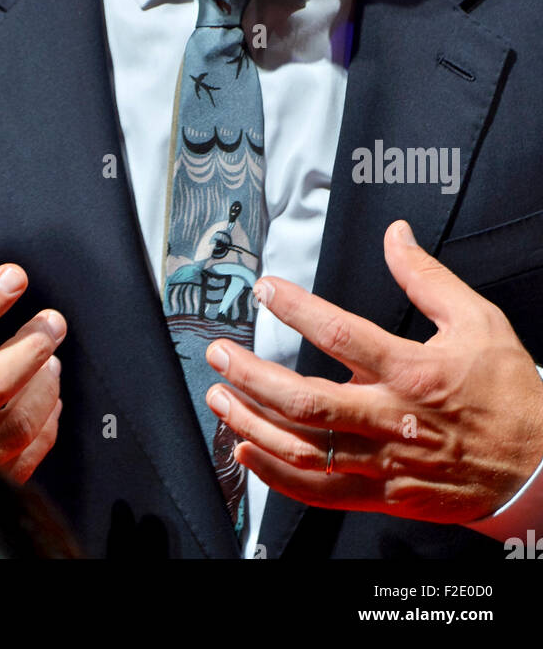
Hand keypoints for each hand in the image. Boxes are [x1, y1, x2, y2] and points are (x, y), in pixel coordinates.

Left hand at [204, 219, 542, 522]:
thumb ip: (426, 277)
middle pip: (305, 400)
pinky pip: (319, 491)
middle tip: (219, 353)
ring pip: (303, 448)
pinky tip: (249, 453)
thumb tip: (396, 236)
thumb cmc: (508, 396)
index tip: (267, 290)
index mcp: (412, 372)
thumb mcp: (476, 321)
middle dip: (251, 374)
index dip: (297, 308)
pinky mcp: (383, 494)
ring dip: (252, 424)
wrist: (538, 468)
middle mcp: (391, 419)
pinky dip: (277, 474)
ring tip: (220, 398)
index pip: (341, 334)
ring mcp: (383, 462)